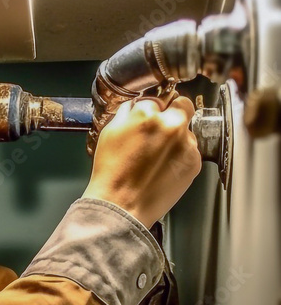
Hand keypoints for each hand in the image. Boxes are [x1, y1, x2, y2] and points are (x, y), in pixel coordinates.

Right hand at [81, 92, 200, 227]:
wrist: (122, 206)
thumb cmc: (112, 174)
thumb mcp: (110, 133)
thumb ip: (128, 113)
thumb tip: (138, 105)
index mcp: (147, 114)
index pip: (158, 98)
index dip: (153, 109)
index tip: (150, 117)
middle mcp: (171, 125)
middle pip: (183, 105)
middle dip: (173, 113)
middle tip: (161, 130)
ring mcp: (186, 144)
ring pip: (188, 129)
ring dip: (177, 137)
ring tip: (157, 157)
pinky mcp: (194, 162)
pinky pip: (191, 150)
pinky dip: (181, 155)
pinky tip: (164, 167)